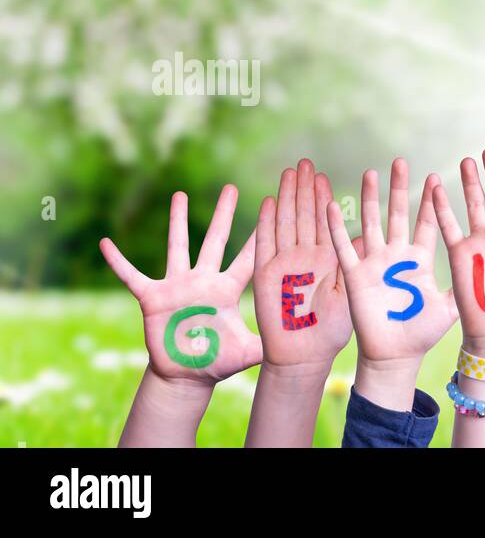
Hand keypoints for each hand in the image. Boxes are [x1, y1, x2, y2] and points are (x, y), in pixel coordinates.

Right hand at [100, 186, 260, 383]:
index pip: (248, 258)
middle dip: (223, 215)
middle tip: (231, 187)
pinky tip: (106, 243)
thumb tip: (300, 339)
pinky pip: (131, 275)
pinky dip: (118, 261)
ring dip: (177, 222)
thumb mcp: (249, 352)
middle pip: (215, 241)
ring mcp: (177, 286)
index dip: (258, 236)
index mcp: (228, 290)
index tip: (271, 211)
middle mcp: (204, 281)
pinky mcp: (152, 298)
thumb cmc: (219, 361)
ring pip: (178, 246)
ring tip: (179, 194)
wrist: (187, 375)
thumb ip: (271, 342)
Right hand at [252, 159, 352, 369]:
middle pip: (303, 216)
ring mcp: (284, 264)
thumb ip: (354, 264)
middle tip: (305, 162)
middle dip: (304, 189)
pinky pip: (265, 245)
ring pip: (285, 224)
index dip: (322, 198)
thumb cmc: (330, 332)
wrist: (303, 356)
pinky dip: (266, 224)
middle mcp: (305, 257)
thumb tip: (370, 236)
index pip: (324, 222)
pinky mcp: (266, 276)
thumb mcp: (349, 294)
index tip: (323, 175)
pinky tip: (268, 201)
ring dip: (286, 198)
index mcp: (327, 260)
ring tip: (288, 172)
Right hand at [326, 158, 458, 409]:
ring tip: (372, 172)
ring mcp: (375, 263)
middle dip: (400, 188)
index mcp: (420, 259)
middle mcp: (397, 256)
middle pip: (399, 214)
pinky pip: (344, 248)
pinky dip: (337, 228)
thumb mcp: (451, 306)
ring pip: (373, 223)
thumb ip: (465, 285)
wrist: (396, 355)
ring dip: (371, 199)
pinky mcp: (355, 276)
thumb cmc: (423, 332)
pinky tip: (331, 205)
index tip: (434, 177)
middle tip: (400, 160)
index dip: (429, 201)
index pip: (427, 223)